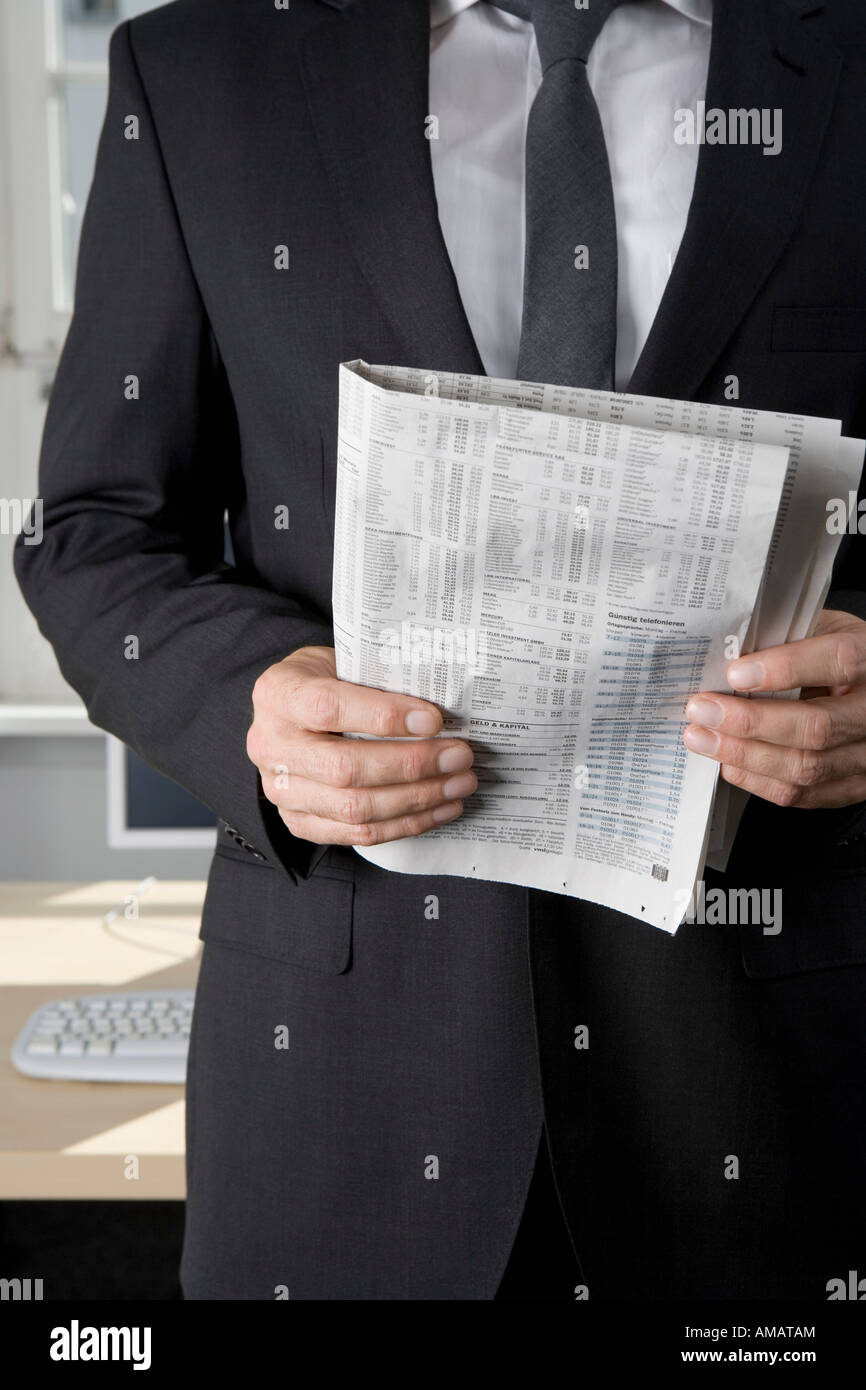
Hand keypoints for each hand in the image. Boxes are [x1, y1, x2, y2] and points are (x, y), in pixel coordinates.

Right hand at [247, 646, 476, 844]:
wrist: (292, 713)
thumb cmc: (327, 681)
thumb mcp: (342, 661)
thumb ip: (378, 680)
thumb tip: (443, 706)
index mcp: (278, 694)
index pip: (328, 707)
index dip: (384, 716)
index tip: (434, 719)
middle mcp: (270, 745)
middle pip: (345, 768)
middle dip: (412, 765)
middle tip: (459, 755)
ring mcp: (281, 791)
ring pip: (354, 807)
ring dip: (417, 799)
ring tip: (459, 783)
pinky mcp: (299, 822)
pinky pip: (357, 834)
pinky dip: (406, 824)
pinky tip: (440, 808)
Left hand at [682, 610, 865, 807]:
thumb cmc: (835, 652)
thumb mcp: (820, 629)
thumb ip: (784, 640)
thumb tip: (726, 658)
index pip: (838, 662)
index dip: (785, 668)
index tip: (736, 673)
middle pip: (816, 728)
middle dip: (749, 723)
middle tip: (703, 711)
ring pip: (806, 768)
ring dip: (744, 756)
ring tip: (704, 739)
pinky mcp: (855, 785)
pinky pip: (805, 795)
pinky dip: (759, 781)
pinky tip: (731, 763)